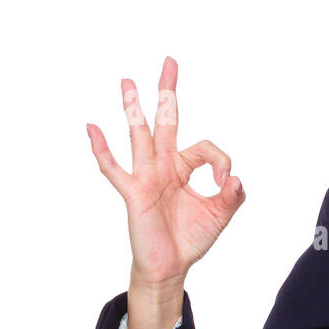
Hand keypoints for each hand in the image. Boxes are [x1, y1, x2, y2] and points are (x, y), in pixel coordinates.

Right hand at [86, 56, 244, 288]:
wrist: (170, 266)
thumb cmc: (190, 238)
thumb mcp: (220, 215)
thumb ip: (232, 196)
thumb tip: (236, 178)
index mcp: (184, 167)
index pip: (205, 147)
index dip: (220, 160)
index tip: (226, 181)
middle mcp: (163, 165)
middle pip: (166, 121)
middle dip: (168, 92)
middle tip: (170, 62)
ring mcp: (146, 176)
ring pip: (139, 136)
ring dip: (134, 109)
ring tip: (128, 82)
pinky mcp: (133, 193)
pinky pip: (114, 169)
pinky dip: (102, 149)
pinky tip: (92, 128)